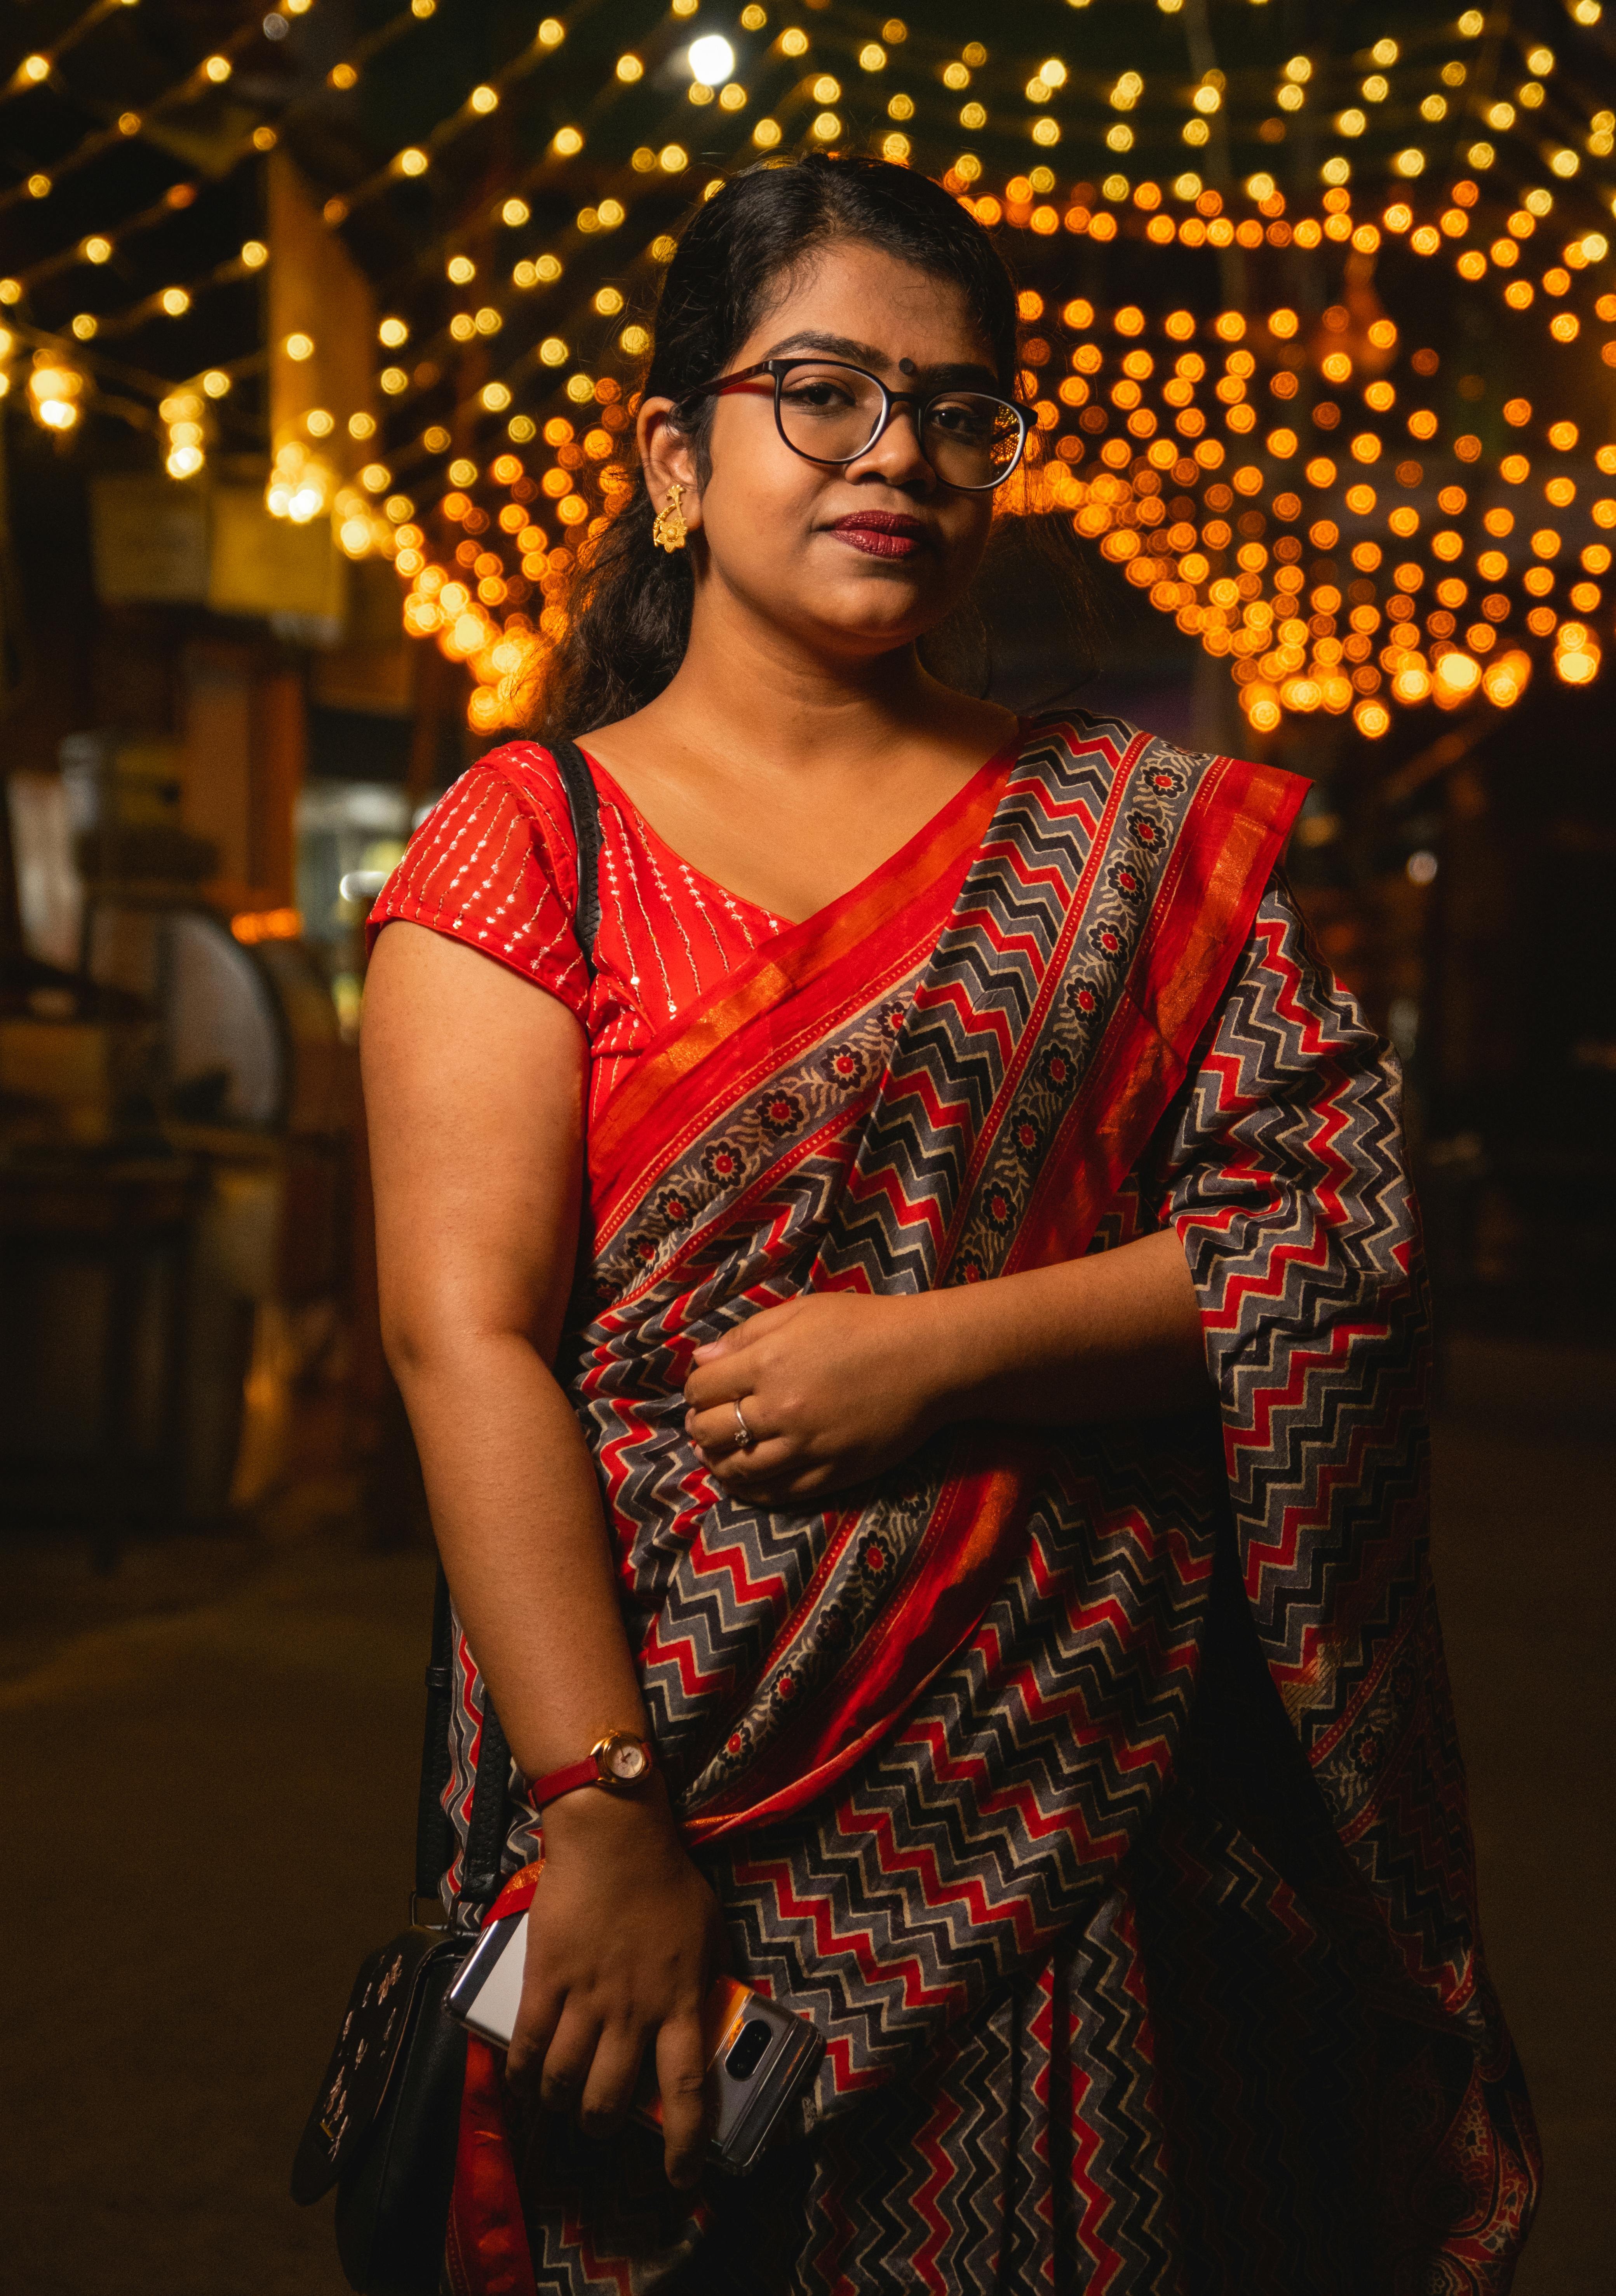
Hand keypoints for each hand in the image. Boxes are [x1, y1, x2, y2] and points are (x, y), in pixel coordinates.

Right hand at [505, 1785, 726, 2187]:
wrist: (614, 1837)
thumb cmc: (667, 1880)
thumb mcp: (709, 1933)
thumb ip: (709, 1980)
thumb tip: (714, 2016)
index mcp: (680, 2003)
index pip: (687, 2091)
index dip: (685, 2143)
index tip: (681, 2176)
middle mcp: (633, 2012)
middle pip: (611, 2099)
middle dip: (602, 2124)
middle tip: (599, 2122)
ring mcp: (587, 1997)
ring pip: (566, 2082)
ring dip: (561, 2103)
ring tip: (561, 2101)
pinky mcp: (546, 1979)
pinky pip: (528, 2045)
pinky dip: (522, 2073)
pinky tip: (523, 2079)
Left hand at [684, 1292, 949, 1501]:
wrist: (929, 1359)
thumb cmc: (866, 1325)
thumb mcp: (801, 1311)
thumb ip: (746, 1335)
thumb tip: (701, 1359)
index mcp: (768, 1362)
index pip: (701, 1388)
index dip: (695, 1388)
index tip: (704, 1387)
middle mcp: (779, 1409)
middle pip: (710, 1430)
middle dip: (699, 1424)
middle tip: (703, 1419)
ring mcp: (805, 1447)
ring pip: (737, 1468)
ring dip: (716, 1461)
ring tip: (714, 1453)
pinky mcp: (830, 1474)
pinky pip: (775, 1493)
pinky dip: (750, 1490)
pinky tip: (744, 1479)